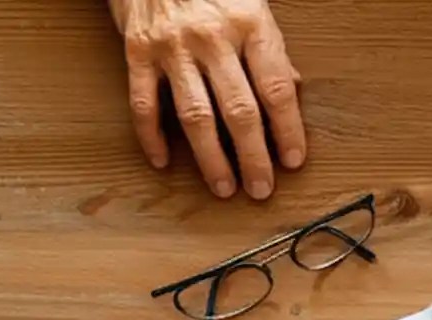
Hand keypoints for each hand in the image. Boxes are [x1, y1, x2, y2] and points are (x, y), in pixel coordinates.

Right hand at [109, 0, 305, 199]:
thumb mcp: (253, 5)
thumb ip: (271, 50)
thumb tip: (292, 90)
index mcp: (250, 24)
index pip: (276, 89)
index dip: (289, 130)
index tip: (294, 160)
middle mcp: (212, 37)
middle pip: (239, 111)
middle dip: (254, 157)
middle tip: (262, 189)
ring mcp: (172, 46)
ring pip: (196, 116)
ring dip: (212, 159)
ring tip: (225, 188)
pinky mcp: (137, 52)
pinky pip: (144, 104)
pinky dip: (152, 137)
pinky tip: (164, 161)